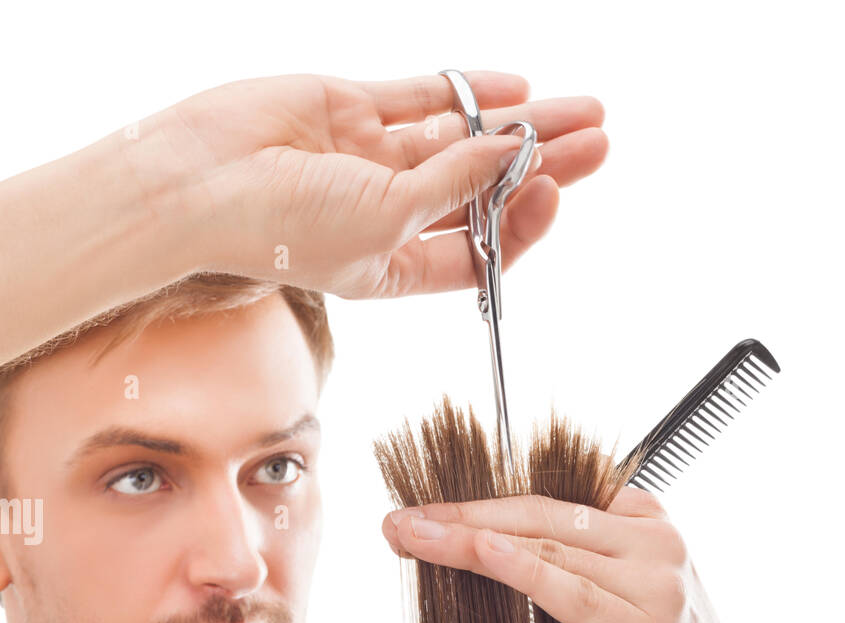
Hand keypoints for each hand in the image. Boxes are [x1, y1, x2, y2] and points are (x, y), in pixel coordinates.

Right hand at [135, 70, 606, 298]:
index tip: (552, 193)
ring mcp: (370, 159)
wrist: (200, 179)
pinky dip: (467, 91)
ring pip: (462, 140)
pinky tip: (515, 89)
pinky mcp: (351, 109)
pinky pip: (421, 97)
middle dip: (542, 168)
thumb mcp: (384, 221)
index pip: (477, 252)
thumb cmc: (281, 228)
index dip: (520, 225)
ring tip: (581, 111)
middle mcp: (388, 214)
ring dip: (520, 126)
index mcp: (395, 266)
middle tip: (599, 144)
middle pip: (483, 191)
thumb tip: (513, 147)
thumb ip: (451, 183)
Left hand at [382, 486, 765, 622]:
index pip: (546, 498)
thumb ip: (568, 560)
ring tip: (417, 540)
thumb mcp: (615, 592)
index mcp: (644, 518)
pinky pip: (576, 596)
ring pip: (550, 549)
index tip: (418, 513)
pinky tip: (485, 555)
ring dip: (473, 542)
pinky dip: (527, 571)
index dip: (476, 502)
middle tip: (401, 523)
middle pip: (541, 517)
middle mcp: (656, 540)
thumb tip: (476, 545)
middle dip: (462, 517)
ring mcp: (658, 585)